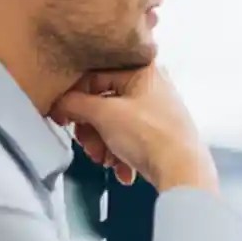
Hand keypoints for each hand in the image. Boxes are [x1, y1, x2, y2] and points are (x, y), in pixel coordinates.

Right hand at [50, 65, 217, 192]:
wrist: (182, 171)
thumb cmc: (150, 136)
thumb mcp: (104, 115)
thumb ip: (74, 103)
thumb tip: (59, 102)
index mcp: (143, 69)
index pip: (94, 76)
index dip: (74, 98)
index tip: (62, 116)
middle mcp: (152, 85)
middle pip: (103, 103)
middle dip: (91, 129)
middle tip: (87, 144)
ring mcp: (157, 110)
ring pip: (114, 123)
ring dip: (103, 144)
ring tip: (105, 160)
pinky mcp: (159, 132)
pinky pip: (129, 138)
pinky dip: (120, 153)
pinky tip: (121, 169)